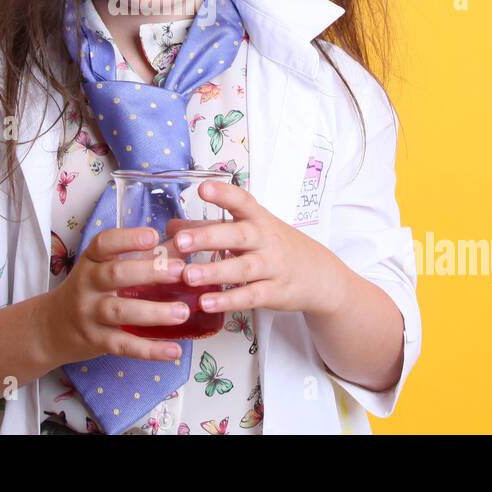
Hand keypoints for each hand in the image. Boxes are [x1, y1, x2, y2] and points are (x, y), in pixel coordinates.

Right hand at [42, 226, 191, 365]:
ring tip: (183, 312)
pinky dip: (150, 350)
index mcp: (90, 261)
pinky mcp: (96, 341)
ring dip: (154, 312)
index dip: (128, 238)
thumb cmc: (89, 291)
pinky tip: (173, 350)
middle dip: (149, 272)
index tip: (153, 236)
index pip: (104, 243)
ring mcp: (89, 314)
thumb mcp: (104, 268)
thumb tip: (183, 245)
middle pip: (115, 274)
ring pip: (120, 311)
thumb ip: (142, 257)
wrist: (52, 327)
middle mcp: (87, 284)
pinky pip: (124, 345)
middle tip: (180, 271)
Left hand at [166, 181, 343, 317]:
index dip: (223, 194)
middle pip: (237, 235)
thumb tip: (171, 227)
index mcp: (258, 219)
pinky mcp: (275, 292)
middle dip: (208, 237)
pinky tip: (206, 302)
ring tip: (188, 276)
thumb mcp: (249, 230)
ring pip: (243, 268)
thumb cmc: (276, 247)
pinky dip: (229, 300)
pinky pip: (251, 296)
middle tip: (179, 241)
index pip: (242, 201)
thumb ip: (210, 228)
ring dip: (214, 272)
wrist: (319, 275)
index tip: (202, 189)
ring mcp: (272, 266)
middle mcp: (265, 239)